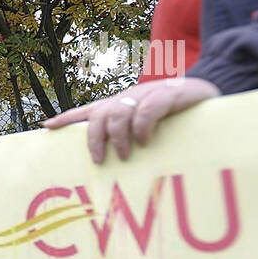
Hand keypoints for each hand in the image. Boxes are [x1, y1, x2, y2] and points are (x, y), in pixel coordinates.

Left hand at [42, 77, 221, 162]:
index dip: (67, 118)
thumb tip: (112, 165)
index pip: (89, 110)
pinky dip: (142, 126)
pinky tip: (145, 140)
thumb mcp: (149, 128)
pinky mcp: (169, 94)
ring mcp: (148, 93)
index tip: (47, 127)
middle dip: (95, 138)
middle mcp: (130, 97)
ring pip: (119, 111)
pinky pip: (148, 109)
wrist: (211, 94)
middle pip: (99, 114)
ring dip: (118, 136)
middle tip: (101, 160)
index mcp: (122, 105)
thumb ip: (129, 139)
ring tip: (125, 154)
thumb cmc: (177, 117)